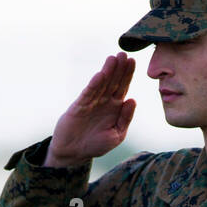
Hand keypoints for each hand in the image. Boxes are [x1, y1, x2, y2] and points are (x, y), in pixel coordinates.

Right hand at [44, 52, 137, 166]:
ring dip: (108, 71)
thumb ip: (125, 118)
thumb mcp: (117, 135)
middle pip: (113, 82)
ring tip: (114, 58)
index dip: (127, 75)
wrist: (74, 153)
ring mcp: (91, 103)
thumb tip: (132, 100)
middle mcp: (104, 102)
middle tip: (124, 54)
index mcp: (115, 107)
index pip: (123, 87)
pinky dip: (94, 84)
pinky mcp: (79, 107)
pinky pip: (88, 94)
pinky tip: (101, 75)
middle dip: (119, 69)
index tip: (133, 62)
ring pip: (101, 84)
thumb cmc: (96, 144)